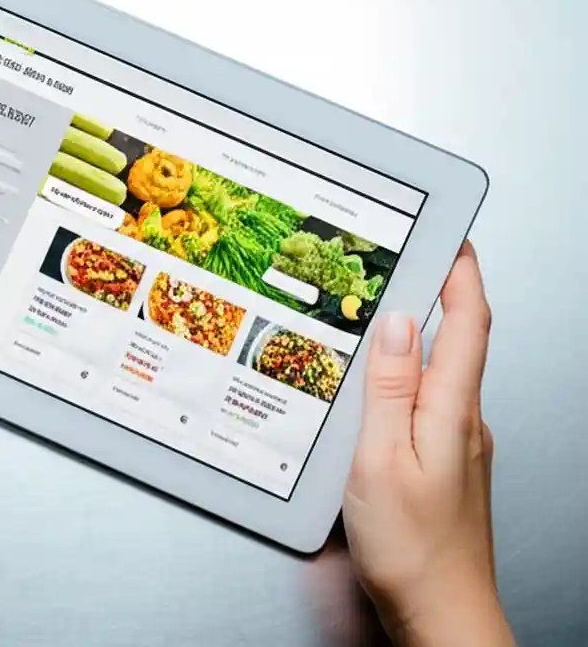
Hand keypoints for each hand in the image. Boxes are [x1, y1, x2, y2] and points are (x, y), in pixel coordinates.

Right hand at [344, 242, 512, 645]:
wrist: (442, 615)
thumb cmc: (413, 548)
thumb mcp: (382, 458)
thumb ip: (390, 388)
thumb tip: (402, 323)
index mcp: (453, 410)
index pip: (470, 323)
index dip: (463, 274)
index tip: (451, 235)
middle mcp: (465, 421)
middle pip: (459, 342)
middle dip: (437, 296)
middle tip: (403, 263)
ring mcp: (458, 445)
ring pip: (439, 375)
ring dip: (416, 341)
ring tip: (375, 321)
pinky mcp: (443, 466)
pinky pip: (426, 407)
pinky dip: (404, 383)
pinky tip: (373, 395)